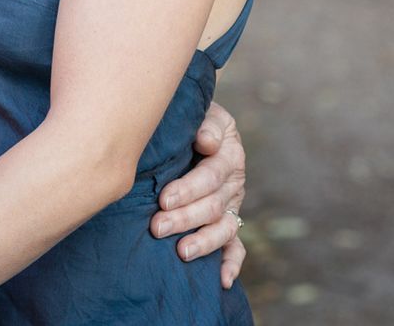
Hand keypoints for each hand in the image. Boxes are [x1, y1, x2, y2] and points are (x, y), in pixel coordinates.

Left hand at [151, 100, 246, 286]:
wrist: (194, 127)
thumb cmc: (190, 119)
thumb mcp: (202, 112)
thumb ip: (206, 124)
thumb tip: (206, 141)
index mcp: (228, 153)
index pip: (211, 175)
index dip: (188, 188)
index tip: (163, 198)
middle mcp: (233, 182)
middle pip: (213, 205)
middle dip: (185, 218)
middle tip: (157, 226)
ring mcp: (232, 205)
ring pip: (223, 228)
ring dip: (203, 242)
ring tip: (181, 252)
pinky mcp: (229, 223)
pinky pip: (236, 248)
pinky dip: (232, 265)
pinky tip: (223, 281)